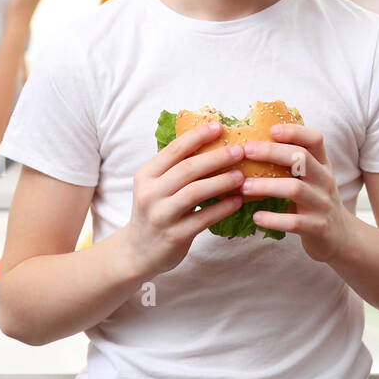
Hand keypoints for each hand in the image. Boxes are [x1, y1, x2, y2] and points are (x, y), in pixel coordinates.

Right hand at [123, 121, 246, 278]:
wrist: (137, 252)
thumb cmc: (155, 212)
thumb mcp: (156, 187)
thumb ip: (176, 169)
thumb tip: (214, 144)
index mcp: (146, 175)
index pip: (174, 149)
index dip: (198, 136)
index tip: (219, 126)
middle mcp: (150, 193)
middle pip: (188, 169)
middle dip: (217, 157)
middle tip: (240, 151)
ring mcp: (161, 215)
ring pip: (195, 192)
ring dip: (222, 181)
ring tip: (241, 176)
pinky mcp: (174, 236)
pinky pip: (204, 218)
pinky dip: (223, 208)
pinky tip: (238, 201)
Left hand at [238, 123, 353, 263]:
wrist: (340, 237)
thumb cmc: (315, 202)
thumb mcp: (312, 178)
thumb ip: (293, 163)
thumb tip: (252, 143)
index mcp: (323, 165)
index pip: (315, 139)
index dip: (294, 131)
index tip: (271, 130)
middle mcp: (325, 180)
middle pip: (302, 159)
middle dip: (271, 152)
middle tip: (246, 151)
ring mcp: (322, 204)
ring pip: (295, 189)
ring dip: (266, 186)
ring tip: (243, 186)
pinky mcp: (317, 227)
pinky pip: (294, 222)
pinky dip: (273, 219)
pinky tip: (257, 217)